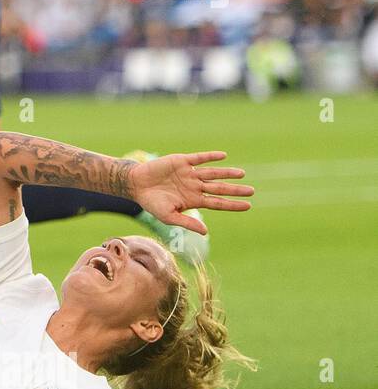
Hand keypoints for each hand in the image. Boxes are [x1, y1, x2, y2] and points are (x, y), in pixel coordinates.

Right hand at [127, 151, 254, 233]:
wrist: (136, 184)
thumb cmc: (151, 203)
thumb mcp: (169, 216)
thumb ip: (187, 222)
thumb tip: (206, 232)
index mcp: (193, 200)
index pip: (217, 203)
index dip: (232, 204)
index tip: (248, 206)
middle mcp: (194, 186)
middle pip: (219, 188)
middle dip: (235, 190)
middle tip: (251, 191)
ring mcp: (189, 173)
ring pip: (212, 173)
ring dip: (226, 173)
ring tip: (242, 174)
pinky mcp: (182, 161)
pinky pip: (199, 158)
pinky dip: (210, 157)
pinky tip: (223, 156)